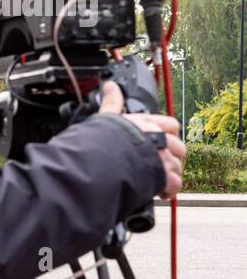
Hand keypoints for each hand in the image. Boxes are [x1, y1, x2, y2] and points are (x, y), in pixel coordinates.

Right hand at [98, 82, 185, 197]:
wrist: (99, 162)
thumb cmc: (100, 141)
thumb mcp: (105, 118)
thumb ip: (111, 102)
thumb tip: (110, 85)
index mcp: (147, 123)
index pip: (170, 124)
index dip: (166, 135)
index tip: (158, 144)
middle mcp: (158, 139)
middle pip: (178, 147)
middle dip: (170, 157)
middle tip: (156, 165)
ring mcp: (162, 157)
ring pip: (177, 166)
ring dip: (169, 175)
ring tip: (156, 181)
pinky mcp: (163, 176)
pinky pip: (175, 183)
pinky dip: (169, 189)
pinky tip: (159, 192)